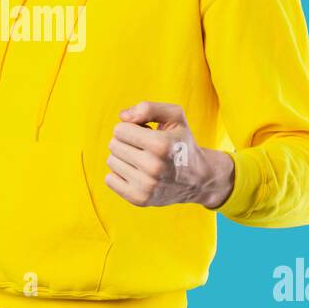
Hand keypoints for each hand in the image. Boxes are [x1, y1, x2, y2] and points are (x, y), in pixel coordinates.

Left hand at [105, 101, 234, 208]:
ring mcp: (146, 186)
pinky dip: (120, 174)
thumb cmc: (182, 143)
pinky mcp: (139, 199)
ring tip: (143, 160)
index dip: (131, 128)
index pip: (119, 129)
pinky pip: (109, 180)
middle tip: (145, 148)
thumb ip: (148, 108)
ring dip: (124, 158)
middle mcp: (153, 167)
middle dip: (126, 142)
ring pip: (111, 161)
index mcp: (161, 144)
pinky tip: (137, 173)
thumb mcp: (175, 117)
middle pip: (113, 145)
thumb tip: (122, 116)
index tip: (146, 133)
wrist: (198, 179)